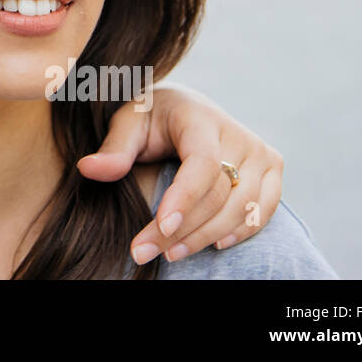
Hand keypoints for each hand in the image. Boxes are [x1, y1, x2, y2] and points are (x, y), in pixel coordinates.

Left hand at [77, 84, 283, 265]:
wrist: (186, 109)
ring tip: (169, 253)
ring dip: (206, 237)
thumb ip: (114, 148)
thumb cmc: (151, 118)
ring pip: (242, 207)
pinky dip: (242, 231)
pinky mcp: (272, 167)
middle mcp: (236, 132)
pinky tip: (214, 245)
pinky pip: (264, 209)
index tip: (160, 228)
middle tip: (143, 252)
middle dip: (182, 229)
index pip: (202, 164)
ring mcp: (259, 150)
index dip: (184, 199)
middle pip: (219, 194)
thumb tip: (89, 169)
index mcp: (199, 117)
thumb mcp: (128, 123)